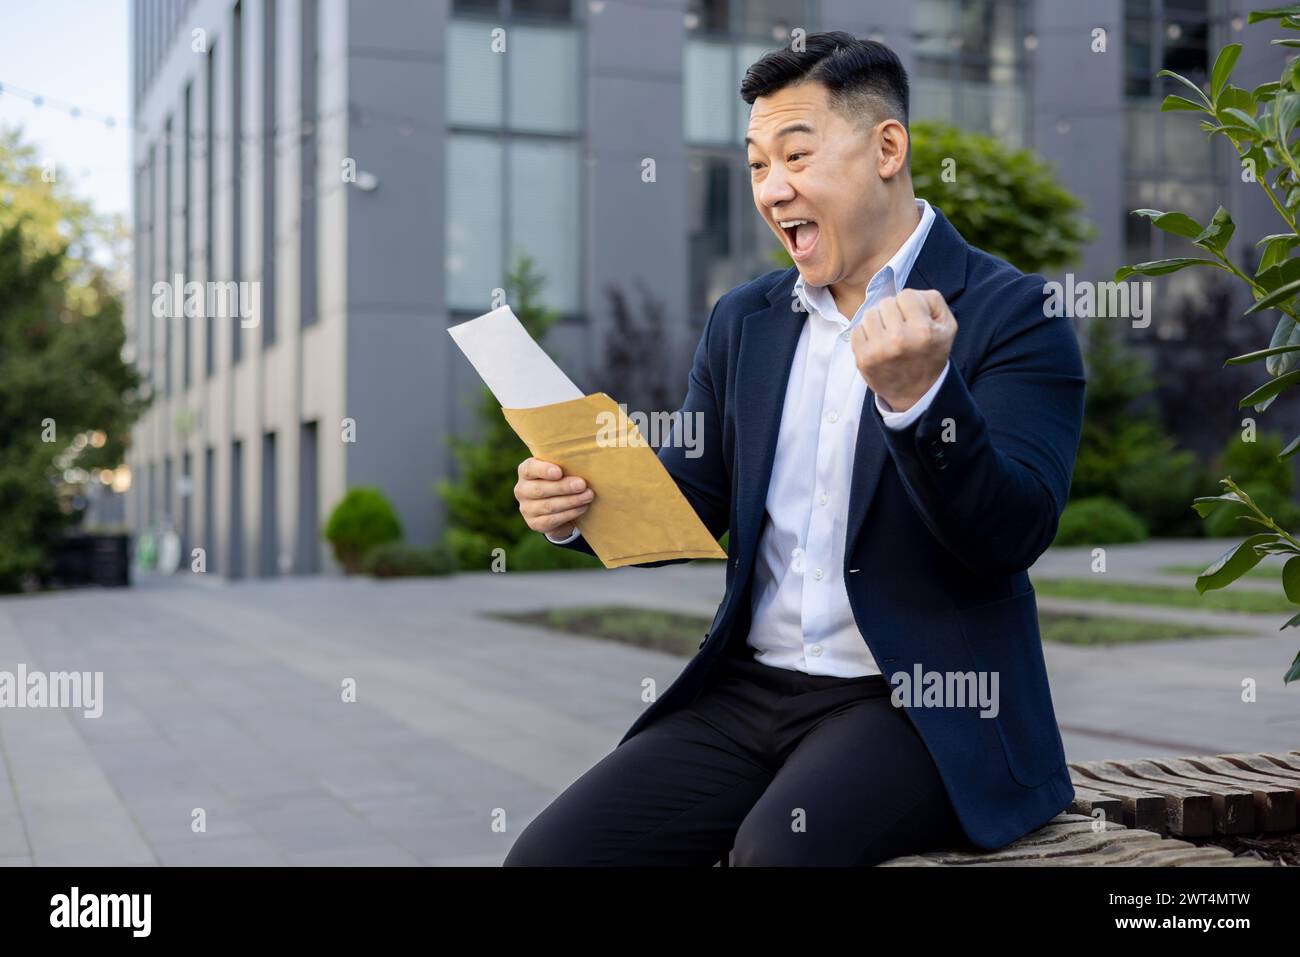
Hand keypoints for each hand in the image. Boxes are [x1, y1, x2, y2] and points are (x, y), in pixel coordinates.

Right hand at [515, 456, 594, 536]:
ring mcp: (526, 508)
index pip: (530, 468)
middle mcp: (522, 489)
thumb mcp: (561, 469)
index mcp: (525, 471)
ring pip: (548, 506)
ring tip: (588, 496)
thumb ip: (566, 464)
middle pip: (540, 489)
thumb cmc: (562, 480)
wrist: (558, 507)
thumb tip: (584, 462)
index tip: (559, 472)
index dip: (544, 470)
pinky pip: (552, 519)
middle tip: (582, 484)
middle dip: (563, 487)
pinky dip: (570, 513)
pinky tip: (582, 508)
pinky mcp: (535, 523)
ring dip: (571, 501)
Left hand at [851, 288, 956, 411]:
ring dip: (879, 322)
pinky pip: (857, 329)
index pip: (906, 295)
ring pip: (870, 314)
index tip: (914, 320)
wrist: (917, 392)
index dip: (910, 306)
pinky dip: (866, 334)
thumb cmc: (930, 353)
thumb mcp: (947, 326)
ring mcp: (879, 350)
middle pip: (886, 303)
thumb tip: (906, 294)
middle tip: (902, 330)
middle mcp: (899, 340)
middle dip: (894, 313)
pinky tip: (878, 345)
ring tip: (889, 336)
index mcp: (923, 330)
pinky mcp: (863, 359)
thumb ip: (932, 300)